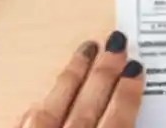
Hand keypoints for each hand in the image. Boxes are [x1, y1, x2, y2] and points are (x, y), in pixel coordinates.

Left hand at [18, 31, 145, 127]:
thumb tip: (131, 120)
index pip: (117, 121)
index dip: (128, 94)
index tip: (135, 69)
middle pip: (90, 103)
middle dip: (105, 72)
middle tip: (116, 44)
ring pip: (58, 100)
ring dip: (75, 72)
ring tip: (87, 48)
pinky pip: (29, 115)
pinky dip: (45, 98)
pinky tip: (51, 88)